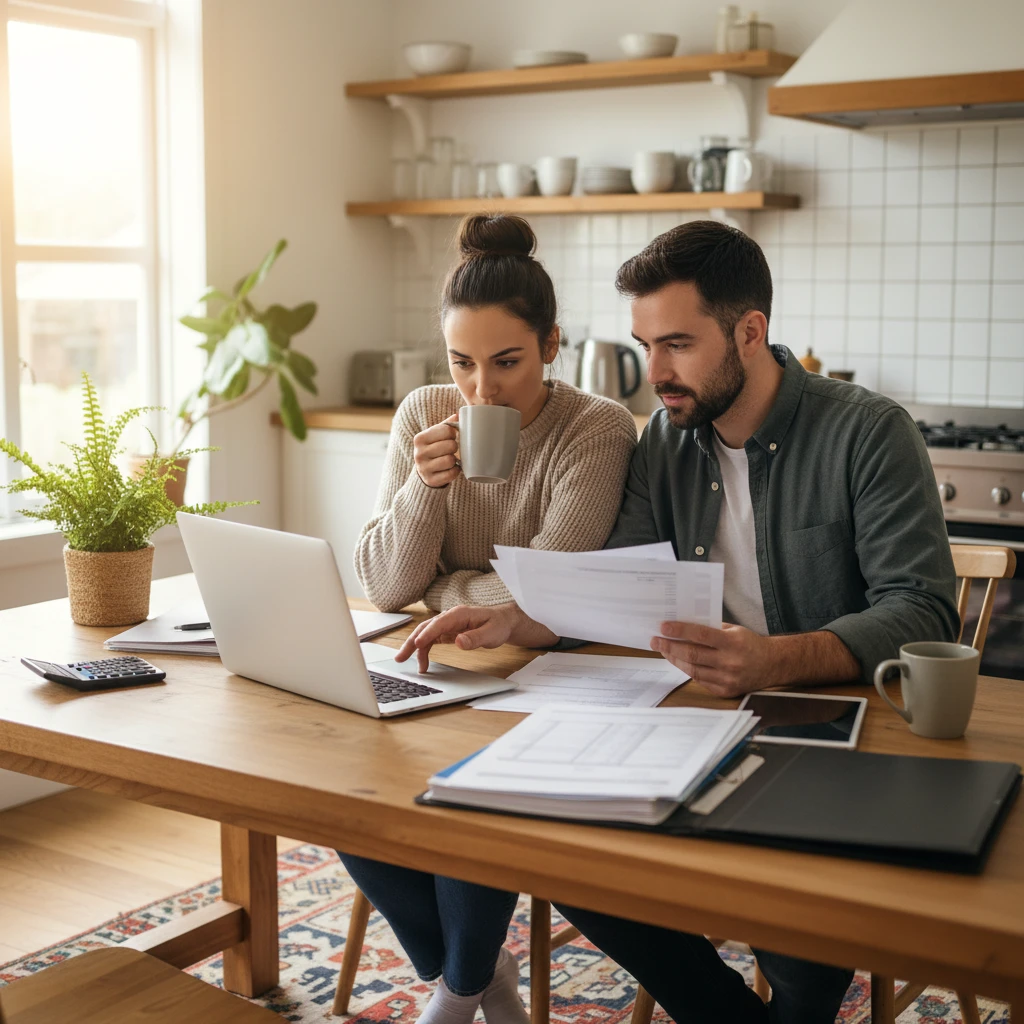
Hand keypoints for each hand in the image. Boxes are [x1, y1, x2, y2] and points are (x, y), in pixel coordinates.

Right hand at [396, 603, 520, 672]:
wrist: (503, 621)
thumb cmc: (498, 625)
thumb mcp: (491, 633)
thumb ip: (474, 638)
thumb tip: (459, 642)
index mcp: (459, 614)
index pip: (438, 624)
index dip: (427, 634)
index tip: (417, 645)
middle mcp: (450, 617)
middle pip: (426, 628)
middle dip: (411, 642)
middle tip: (400, 657)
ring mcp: (447, 624)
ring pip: (426, 634)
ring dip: (415, 648)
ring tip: (406, 662)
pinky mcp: (448, 632)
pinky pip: (432, 640)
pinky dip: (424, 650)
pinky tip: (422, 662)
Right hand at [413, 413, 460, 487]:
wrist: (424, 472)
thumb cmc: (433, 449)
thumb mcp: (435, 436)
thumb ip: (445, 425)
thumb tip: (458, 415)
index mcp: (419, 438)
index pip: (446, 430)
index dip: (453, 434)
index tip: (450, 437)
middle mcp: (419, 453)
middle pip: (450, 445)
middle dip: (454, 447)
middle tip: (451, 450)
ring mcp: (424, 468)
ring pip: (450, 460)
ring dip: (454, 460)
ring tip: (450, 459)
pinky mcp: (431, 480)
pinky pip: (451, 474)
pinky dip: (455, 471)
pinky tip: (451, 469)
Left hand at [651, 621, 773, 698]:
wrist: (773, 665)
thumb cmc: (750, 644)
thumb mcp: (734, 630)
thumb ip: (711, 629)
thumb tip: (683, 626)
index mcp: (733, 643)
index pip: (701, 635)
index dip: (680, 631)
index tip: (663, 627)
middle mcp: (730, 662)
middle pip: (692, 654)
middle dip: (670, 646)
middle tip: (655, 640)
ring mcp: (727, 679)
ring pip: (693, 669)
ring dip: (675, 659)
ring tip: (664, 650)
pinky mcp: (725, 691)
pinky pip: (700, 680)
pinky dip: (687, 669)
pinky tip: (679, 661)